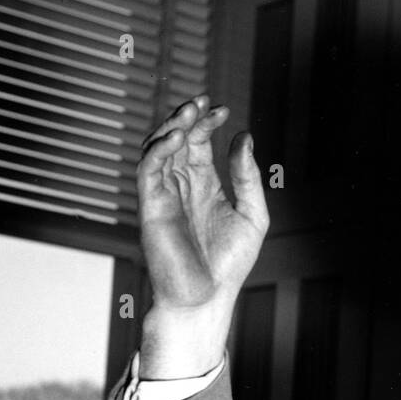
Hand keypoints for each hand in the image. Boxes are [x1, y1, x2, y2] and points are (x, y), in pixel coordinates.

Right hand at [138, 94, 268, 313]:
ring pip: (157, 148)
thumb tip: (244, 138)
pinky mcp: (151, 206)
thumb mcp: (252, 215)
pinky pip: (148, 169)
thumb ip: (247, 177)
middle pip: (177, 139)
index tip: (223, 110)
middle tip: (201, 101)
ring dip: (171, 126)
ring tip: (189, 111)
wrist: (206, 298)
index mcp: (204, 186)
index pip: (199, 144)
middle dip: (187, 117)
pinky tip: (176, 137)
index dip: (208, 123)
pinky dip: (158, 149)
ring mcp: (164, 194)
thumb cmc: (229, 265)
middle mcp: (181, 186)